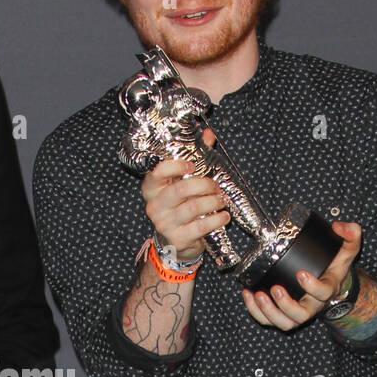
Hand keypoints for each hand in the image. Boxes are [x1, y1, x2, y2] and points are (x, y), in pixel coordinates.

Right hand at [141, 127, 229, 262]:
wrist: (174, 243)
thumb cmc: (179, 207)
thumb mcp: (183, 182)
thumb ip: (195, 157)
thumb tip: (207, 133)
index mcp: (152, 188)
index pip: (157, 173)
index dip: (176, 166)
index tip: (192, 165)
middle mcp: (154, 206)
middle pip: (180, 190)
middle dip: (203, 185)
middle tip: (215, 185)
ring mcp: (164, 224)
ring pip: (192, 208)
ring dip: (212, 201)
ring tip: (222, 200)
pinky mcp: (177, 239)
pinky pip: (200, 227)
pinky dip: (217, 220)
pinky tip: (224, 216)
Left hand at [241, 220, 361, 329]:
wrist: (330, 282)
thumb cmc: (334, 266)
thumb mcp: (347, 249)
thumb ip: (351, 235)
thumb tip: (338, 226)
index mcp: (328, 290)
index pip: (323, 293)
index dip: (312, 287)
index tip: (301, 273)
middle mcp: (313, 305)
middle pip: (301, 315)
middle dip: (286, 304)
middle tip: (276, 288)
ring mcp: (297, 312)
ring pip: (285, 323)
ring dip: (269, 311)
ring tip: (258, 294)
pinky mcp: (283, 314)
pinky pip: (269, 320)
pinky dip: (256, 311)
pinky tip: (249, 294)